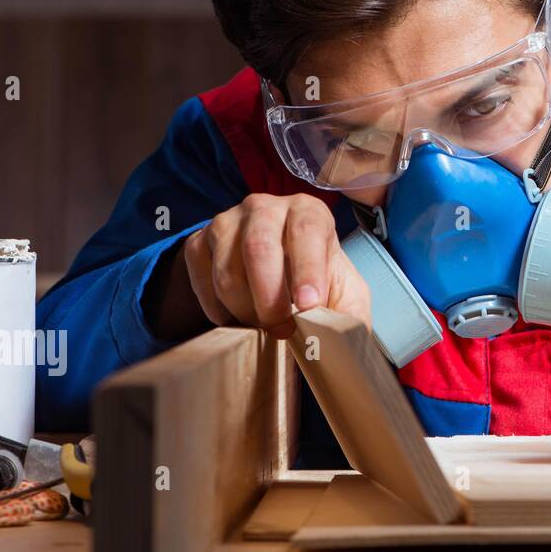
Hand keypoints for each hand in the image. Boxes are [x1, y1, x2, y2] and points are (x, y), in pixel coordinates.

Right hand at [183, 193, 371, 338]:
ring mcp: (226, 222)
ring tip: (265, 325)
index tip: (309, 306)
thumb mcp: (345, 293)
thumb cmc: (316, 279)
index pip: (307, 230)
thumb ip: (352, 315)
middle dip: (270, 298)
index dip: (307, 269)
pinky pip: (201, 283)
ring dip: (246, 310)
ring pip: (227, 272)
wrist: (276, 270)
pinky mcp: (197, 242)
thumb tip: (345, 344)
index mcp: (308, 211)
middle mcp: (265, 207)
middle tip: (282, 329)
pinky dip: (220, 311)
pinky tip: (240, 317)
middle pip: (258, 248)